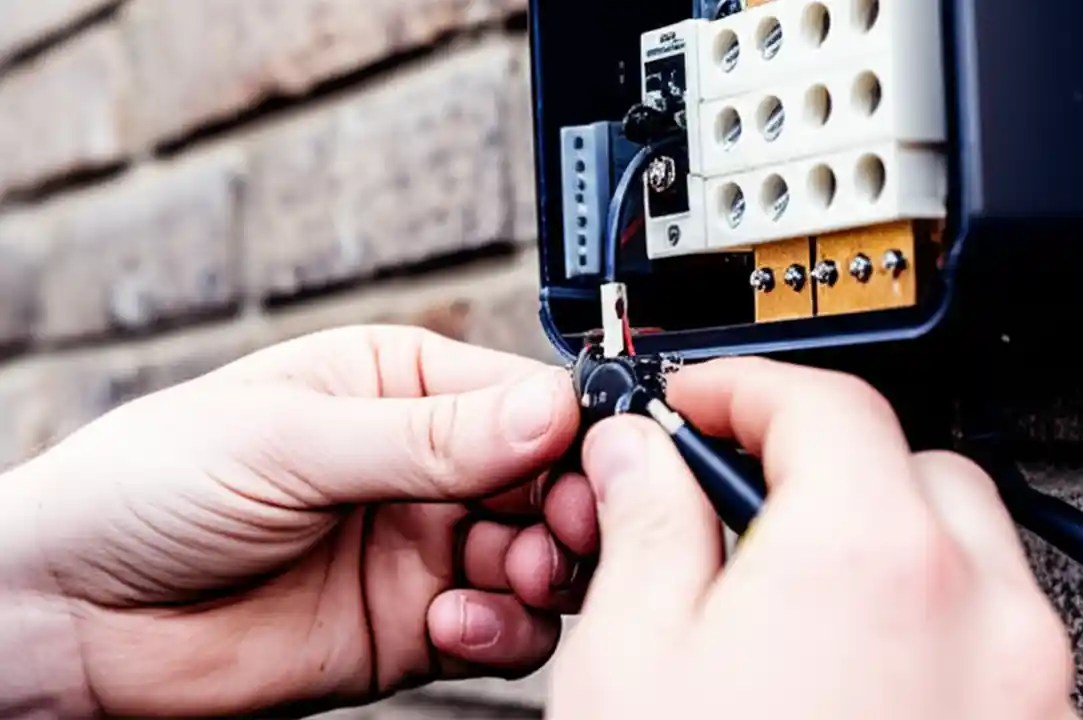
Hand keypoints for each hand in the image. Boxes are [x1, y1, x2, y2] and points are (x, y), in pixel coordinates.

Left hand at [0, 326, 596, 717]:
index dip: (568, 430)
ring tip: (516, 576)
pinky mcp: (409, 629)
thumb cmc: (146, 487)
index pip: (519, 399)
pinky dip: (502, 632)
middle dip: (570, 506)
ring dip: (546, 572)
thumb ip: (426, 438)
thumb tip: (546, 410)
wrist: (68, 618)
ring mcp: (418, 550)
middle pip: (544, 481)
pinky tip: (456, 623)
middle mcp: (420, 467)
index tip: (599, 460)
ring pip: (536, 559)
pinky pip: (497, 630)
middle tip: (568, 529)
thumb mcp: (289, 441)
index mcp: (397, 387)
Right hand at [551, 358, 1076, 718]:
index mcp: (870, 554)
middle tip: (731, 497)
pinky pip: (985, 633)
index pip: (822, 399)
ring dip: (874, 536)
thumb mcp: (632, 658)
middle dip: (815, 461)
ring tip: (779, 593)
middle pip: (906, 464)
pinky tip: (836, 670)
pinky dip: (917, 614)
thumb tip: (636, 457)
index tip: (696, 403)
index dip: (742, 386)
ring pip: (959, 547)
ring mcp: (1019, 682)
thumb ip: (645, 524)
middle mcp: (976, 608)